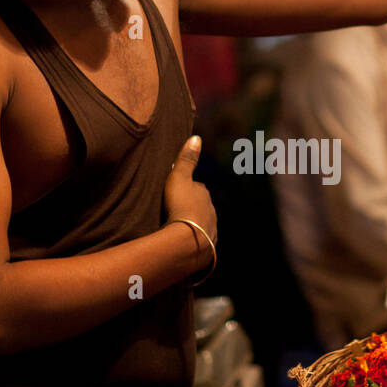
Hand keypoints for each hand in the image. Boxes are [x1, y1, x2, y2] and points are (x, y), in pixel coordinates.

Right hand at [164, 134, 217, 251]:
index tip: (176, 192)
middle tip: (175, 210)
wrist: (188, 241)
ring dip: (192, 225)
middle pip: (201, 207)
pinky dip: (192, 241)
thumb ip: (187, 159)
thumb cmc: (181, 206)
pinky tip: (183, 244)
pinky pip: (198, 242)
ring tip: (178, 229)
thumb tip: (196, 137)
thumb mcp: (179, 178)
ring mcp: (210, 232)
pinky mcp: (206, 249)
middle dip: (191, 208)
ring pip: (201, 225)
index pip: (197, 188)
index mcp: (204, 195)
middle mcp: (211, 213)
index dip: (187, 189)